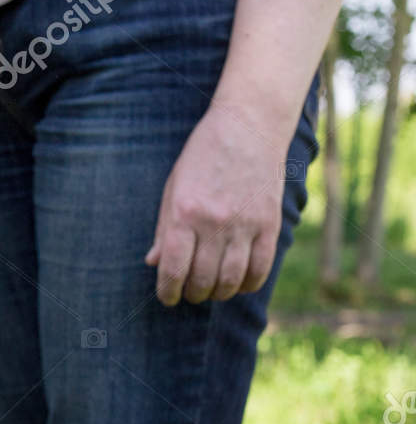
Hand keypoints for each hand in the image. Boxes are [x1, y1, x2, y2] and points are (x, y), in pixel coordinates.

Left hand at [145, 103, 289, 306]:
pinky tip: (240, 284)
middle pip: (202, 279)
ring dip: (220, 293)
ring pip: (232, 280)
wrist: (248, 126)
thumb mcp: (173, 189)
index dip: (168, 292)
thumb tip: (154, 264)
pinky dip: (249, 284)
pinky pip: (261, 268)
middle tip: (190, 293)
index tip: (168, 297)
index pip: (173, 269)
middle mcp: (214, 222)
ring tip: (213, 290)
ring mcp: (245, 223)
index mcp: (184, 214)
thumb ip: (164, 229)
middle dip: (193, 294)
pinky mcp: (270, 223)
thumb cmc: (202, 158)